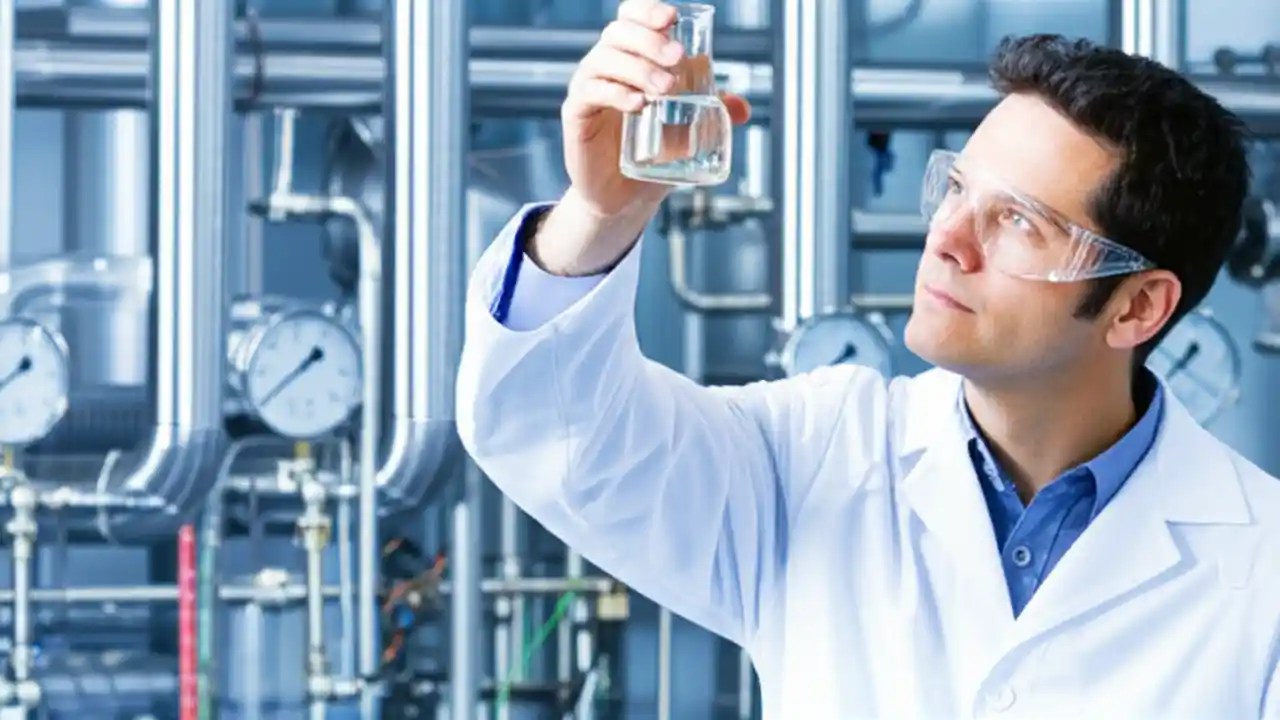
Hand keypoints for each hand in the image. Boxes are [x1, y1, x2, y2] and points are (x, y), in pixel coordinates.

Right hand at [532, 0, 751, 275]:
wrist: (626, 196)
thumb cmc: (652, 153)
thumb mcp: (688, 130)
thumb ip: (713, 113)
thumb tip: (742, 109)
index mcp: (630, 58)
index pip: (631, 18)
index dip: (647, 11)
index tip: (672, 18)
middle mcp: (606, 66)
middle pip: (618, 32)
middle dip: (650, 40)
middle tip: (677, 58)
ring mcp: (588, 87)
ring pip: (605, 59)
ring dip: (639, 68)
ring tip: (665, 89)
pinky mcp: (577, 113)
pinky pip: (591, 91)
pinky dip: (616, 93)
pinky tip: (638, 104)